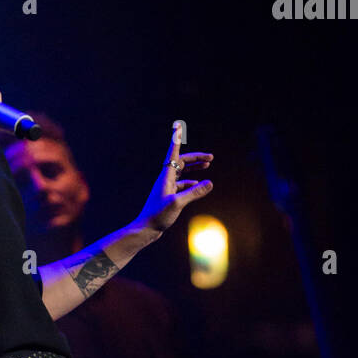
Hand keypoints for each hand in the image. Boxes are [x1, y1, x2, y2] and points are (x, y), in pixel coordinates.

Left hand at [134, 121, 213, 237]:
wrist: (146, 229)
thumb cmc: (158, 216)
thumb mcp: (178, 203)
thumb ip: (194, 193)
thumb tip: (210, 183)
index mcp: (165, 177)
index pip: (173, 154)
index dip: (177, 141)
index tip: (179, 128)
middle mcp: (165, 179)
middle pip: (181, 162)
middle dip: (195, 158)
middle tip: (211, 157)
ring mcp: (166, 188)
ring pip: (182, 172)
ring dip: (194, 168)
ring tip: (208, 165)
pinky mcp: (168, 197)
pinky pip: (181, 184)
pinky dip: (190, 182)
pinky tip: (198, 186)